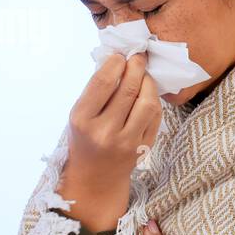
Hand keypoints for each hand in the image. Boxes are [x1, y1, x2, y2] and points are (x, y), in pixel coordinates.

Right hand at [57, 52, 161, 232]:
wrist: (94, 179)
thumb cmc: (84, 139)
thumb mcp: (79, 115)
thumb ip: (96, 90)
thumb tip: (117, 58)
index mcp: (82, 120)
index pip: (102, 83)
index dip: (115, 63)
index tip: (120, 55)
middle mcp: (104, 132)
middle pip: (128, 89)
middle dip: (136, 66)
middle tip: (138, 56)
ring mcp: (126, 143)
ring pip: (147, 102)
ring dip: (148, 82)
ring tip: (143, 74)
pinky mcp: (143, 149)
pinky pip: (155, 116)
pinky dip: (154, 100)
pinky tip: (147, 93)